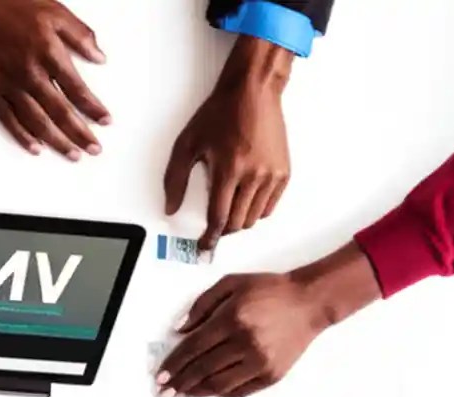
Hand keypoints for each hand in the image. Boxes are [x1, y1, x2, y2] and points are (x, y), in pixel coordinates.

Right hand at [0, 0, 109, 159]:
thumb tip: (100, 57)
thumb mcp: (54, 9)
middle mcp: (29, 73)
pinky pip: (8, 119)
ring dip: (57, 141)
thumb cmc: (9, 1)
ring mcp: (7, 84)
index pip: (78, 89)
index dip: (94, 108)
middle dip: (80, 133)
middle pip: (60, 112)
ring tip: (72, 154)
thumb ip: (80, 35)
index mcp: (48, 52)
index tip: (105, 121)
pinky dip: (23, 136)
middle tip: (94, 149)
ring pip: (37, 121)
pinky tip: (36, 147)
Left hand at [156, 242, 381, 396]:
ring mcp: (260, 362)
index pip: (193, 347)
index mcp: (232, 319)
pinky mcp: (273, 374)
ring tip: (181, 395)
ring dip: (196, 392)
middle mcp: (245, 343)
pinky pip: (240, 391)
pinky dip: (221, 393)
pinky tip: (208, 392)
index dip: (174, 364)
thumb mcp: (231, 284)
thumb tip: (179, 329)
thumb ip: (201, 305)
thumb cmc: (269, 290)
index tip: (160, 375)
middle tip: (164, 392)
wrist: (309, 302)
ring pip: (219, 384)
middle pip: (202, 369)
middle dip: (179, 382)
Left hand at [164, 37, 291, 250]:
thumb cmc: (220, 114)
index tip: (203, 246)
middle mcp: (254, 175)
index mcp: (228, 170)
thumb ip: (175, 179)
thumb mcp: (187, 144)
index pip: (218, 218)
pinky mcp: (284, 172)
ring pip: (254, 218)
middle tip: (212, 229)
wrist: (253, 92)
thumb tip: (170, 207)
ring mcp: (272, 175)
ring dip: (238, 222)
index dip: (209, 238)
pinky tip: (243, 202)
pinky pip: (270, 206)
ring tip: (226, 212)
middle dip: (222, 231)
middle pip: (237, 223)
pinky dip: (255, 211)